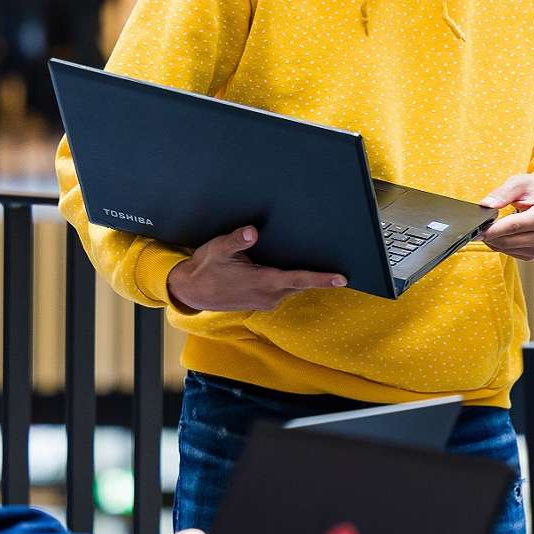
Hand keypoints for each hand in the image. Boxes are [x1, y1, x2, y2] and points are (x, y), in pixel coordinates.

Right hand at [165, 226, 345, 312]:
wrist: (191, 291)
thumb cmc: (206, 267)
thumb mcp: (219, 248)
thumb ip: (237, 240)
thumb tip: (252, 231)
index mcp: (262, 282)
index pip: (298, 279)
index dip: (321, 279)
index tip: (341, 279)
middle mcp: (268, 295)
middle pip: (301, 284)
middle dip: (320, 277)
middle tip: (341, 269)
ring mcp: (265, 300)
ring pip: (292, 287)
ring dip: (305, 279)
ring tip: (322, 268)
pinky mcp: (261, 301)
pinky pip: (283, 290)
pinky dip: (292, 282)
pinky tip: (293, 272)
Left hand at [478, 174, 533, 261]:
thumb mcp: (519, 183)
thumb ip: (502, 193)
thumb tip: (486, 205)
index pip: (513, 227)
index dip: (493, 229)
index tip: (478, 229)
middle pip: (507, 241)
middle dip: (489, 234)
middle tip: (481, 224)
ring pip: (506, 249)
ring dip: (494, 239)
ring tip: (494, 224)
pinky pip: (510, 252)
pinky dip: (501, 244)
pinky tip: (503, 232)